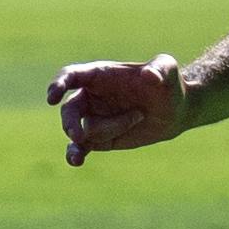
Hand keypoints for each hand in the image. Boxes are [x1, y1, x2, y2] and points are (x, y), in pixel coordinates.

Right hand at [48, 54, 184, 164]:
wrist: (175, 111)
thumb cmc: (169, 84)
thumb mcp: (167, 69)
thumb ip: (159, 68)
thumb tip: (149, 75)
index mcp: (99, 75)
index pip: (70, 76)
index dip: (58, 85)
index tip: (53, 97)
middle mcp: (90, 97)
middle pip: (69, 110)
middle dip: (71, 123)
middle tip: (79, 134)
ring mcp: (92, 119)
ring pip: (82, 131)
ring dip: (107, 131)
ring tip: (133, 123)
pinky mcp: (98, 139)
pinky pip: (80, 147)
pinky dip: (75, 154)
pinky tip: (76, 161)